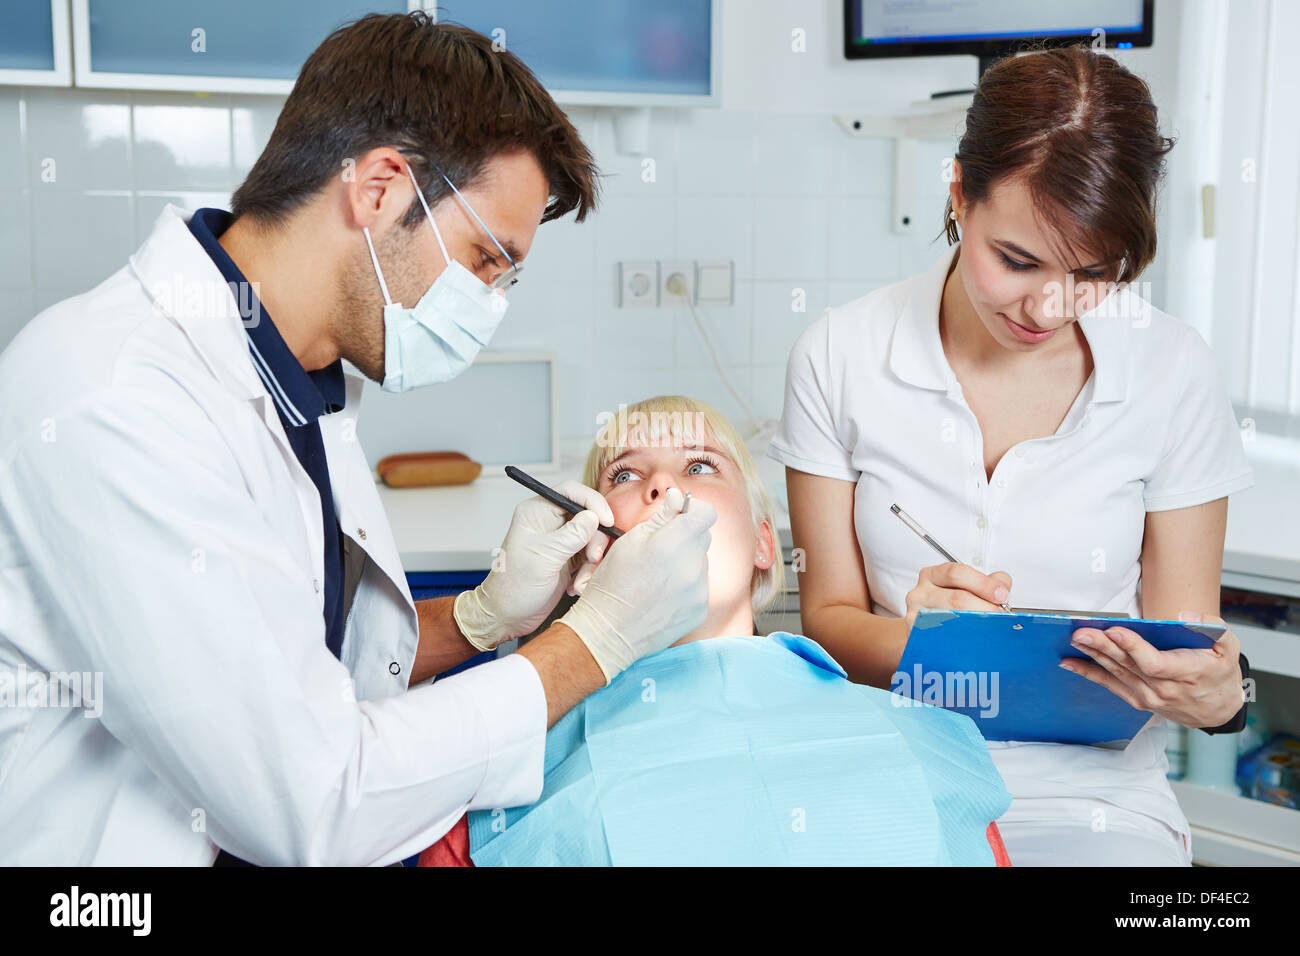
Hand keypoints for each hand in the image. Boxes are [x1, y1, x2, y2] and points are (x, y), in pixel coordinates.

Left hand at [454, 481, 615, 650]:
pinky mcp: (567, 558)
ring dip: (592, 561)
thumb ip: (572, 536)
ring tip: (580, 581)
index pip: (571, 492)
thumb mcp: (545, 559)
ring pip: (592, 538)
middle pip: (587, 516)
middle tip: (592, 559)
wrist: (507, 616)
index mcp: (536, 512)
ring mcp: (559, 540)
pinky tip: (576, 586)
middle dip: (594, 539)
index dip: (592, 502)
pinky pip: (589, 557)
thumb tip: (594, 517)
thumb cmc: (513, 588)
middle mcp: (548, 522)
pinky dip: (588, 572)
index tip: (607, 521)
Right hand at [559, 487, 715, 682]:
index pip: (706, 514)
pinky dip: (686, 585)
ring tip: (658, 575)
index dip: (693, 510)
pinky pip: (700, 586)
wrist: (609, 631)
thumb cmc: (613, 583)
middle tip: (660, 548)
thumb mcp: (630, 541)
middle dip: (686, 536)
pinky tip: (663, 593)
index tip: (679, 515)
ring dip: (686, 561)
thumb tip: (677, 497)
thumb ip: (661, 516)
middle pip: (703, 538)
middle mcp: (692, 566)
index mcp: (674, 543)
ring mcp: (699, 591)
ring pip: (701, 562)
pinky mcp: (700, 609)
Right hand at [902, 562, 1012, 630]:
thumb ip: (987, 582)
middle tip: (1000, 616)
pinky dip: (964, 640)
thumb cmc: (949, 606)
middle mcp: (921, 593)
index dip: (983, 583)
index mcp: (933, 575)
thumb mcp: (965, 587)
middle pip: (957, 599)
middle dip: (986, 608)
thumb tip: (1002, 587)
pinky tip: (974, 640)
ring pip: (953, 621)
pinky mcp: (919, 636)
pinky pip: (946, 639)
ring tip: (989, 629)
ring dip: (978, 626)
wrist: (926, 630)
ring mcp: (917, 616)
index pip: (957, 573)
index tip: (1002, 594)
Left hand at [1059, 611, 1245, 726]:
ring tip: (1075, 640)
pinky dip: (1090, 674)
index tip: (1115, 631)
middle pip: (1129, 666)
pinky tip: (1071, 663)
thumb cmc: (1221, 674)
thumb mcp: (1229, 647)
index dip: (1133, 647)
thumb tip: (1184, 615)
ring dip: (1093, 656)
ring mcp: (1150, 697)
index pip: (1155, 662)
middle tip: (1082, 632)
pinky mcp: (1139, 700)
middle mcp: (1165, 688)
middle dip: (1103, 647)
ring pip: (1116, 673)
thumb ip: (1211, 626)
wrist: (1218, 711)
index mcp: (1188, 673)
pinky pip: (1111, 686)